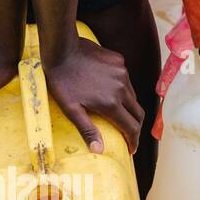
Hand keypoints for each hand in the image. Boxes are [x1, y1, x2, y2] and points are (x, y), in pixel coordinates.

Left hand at [44, 37, 143, 153]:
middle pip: (138, 113)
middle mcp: (122, 89)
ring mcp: (122, 73)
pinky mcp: (119, 62)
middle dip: (135, 127)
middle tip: (128, 135)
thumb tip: (99, 150)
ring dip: (128, 108)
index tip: (131, 149)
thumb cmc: (62, 82)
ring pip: (133, 96)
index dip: (133, 141)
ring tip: (118, 114)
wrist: (61, 49)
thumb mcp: (71, 109)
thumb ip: (87, 129)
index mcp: (111, 104)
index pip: (131, 127)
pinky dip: (122, 90)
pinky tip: (110, 91)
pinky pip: (126, 80)